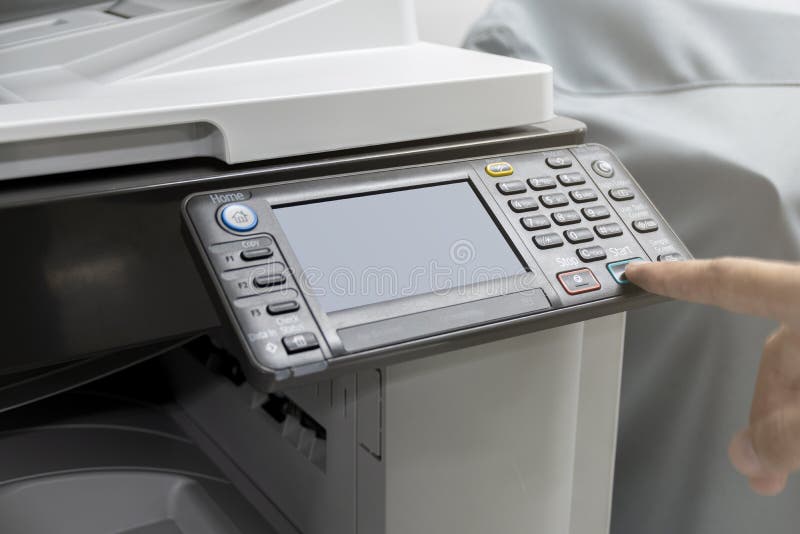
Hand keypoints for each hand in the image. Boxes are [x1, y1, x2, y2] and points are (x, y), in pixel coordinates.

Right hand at [625, 257, 799, 495]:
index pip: (728, 281)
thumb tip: (753, 453)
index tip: (642, 274)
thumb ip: (782, 429)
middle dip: (759, 408)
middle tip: (751, 459)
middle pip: (774, 349)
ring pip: (798, 368)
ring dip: (784, 421)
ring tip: (778, 469)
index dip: (677, 279)